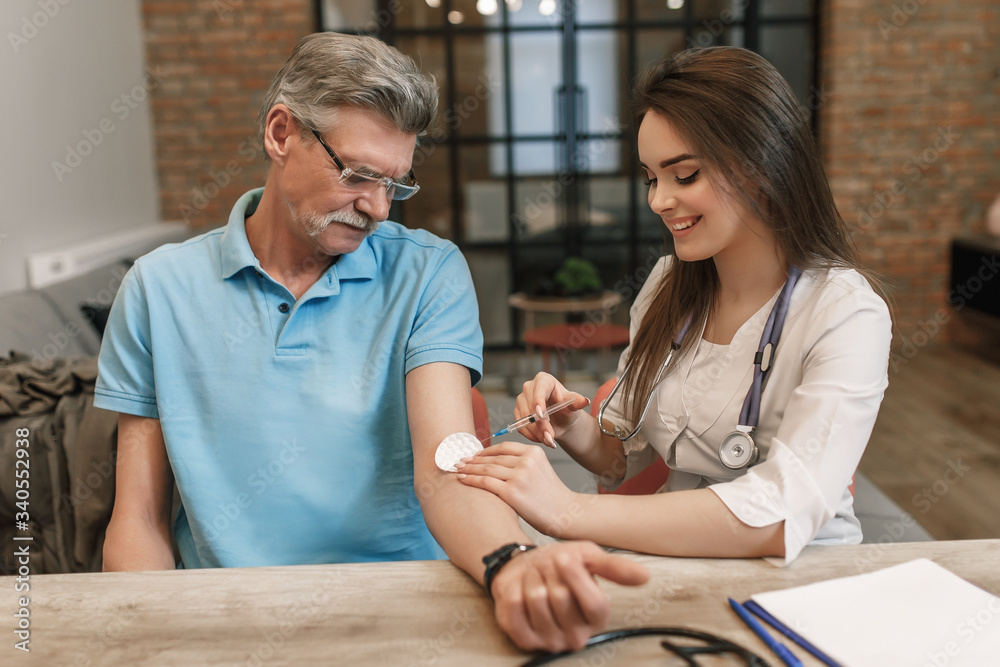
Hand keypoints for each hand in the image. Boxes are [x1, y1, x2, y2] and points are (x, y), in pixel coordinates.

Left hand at [458, 442, 577, 536]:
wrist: (564, 513)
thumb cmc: (550, 496)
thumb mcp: (540, 470)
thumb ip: (522, 463)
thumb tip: (493, 462)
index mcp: (534, 452)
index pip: (503, 447)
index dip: (486, 451)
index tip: (474, 455)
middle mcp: (527, 461)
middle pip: (493, 458)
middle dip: (473, 460)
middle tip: (459, 461)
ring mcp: (519, 476)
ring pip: (487, 468)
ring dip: (469, 468)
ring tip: (458, 469)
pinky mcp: (512, 492)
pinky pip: (486, 482)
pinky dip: (472, 480)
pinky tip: (463, 480)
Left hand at [489, 541, 648, 652]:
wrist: (527, 568)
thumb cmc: (561, 566)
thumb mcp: (590, 558)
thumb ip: (616, 568)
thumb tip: (644, 576)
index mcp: (598, 618)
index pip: (595, 603)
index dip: (576, 576)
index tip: (563, 556)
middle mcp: (577, 636)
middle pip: (561, 598)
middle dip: (550, 571)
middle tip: (548, 566)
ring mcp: (550, 641)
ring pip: (536, 600)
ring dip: (532, 577)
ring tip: (536, 575)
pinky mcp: (524, 639)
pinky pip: (515, 607)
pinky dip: (514, 588)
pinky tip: (521, 588)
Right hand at [515, 372, 590, 447]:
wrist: (561, 421)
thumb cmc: (567, 409)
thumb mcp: (574, 406)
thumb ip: (577, 403)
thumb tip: (585, 401)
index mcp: (544, 380)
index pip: (539, 388)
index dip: (538, 401)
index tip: (541, 415)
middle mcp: (529, 387)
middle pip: (530, 405)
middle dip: (540, 424)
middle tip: (551, 436)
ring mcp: (521, 400)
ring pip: (524, 418)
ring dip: (536, 432)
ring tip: (549, 440)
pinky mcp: (518, 412)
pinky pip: (520, 426)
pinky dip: (531, 435)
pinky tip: (542, 438)